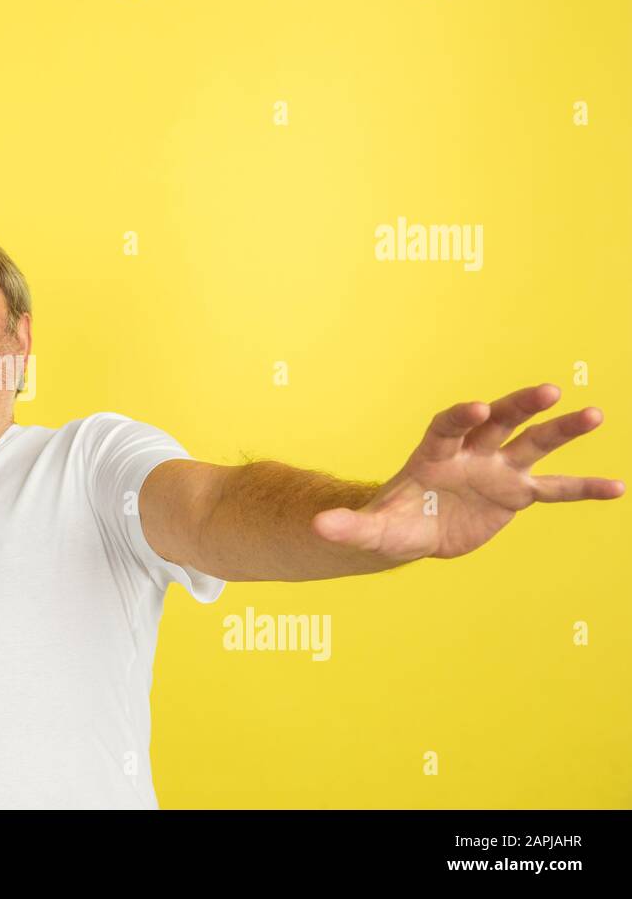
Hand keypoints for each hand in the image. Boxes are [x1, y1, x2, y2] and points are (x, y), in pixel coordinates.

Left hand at [311, 383, 623, 562]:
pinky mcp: (516, 494)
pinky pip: (554, 489)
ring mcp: (497, 471)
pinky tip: (616, 487)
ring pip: (532, 444)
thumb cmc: (390, 522)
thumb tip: (319, 527)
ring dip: (562, 430)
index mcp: (433, 454)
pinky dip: (583, 488)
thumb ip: (350, 525)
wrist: (415, 531)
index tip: (476, 408)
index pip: (447, 427)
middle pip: (498, 422)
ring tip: (594, 415)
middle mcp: (470, 453)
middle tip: (548, 391)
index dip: (461, 417)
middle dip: (519, 406)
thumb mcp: (371, 529)